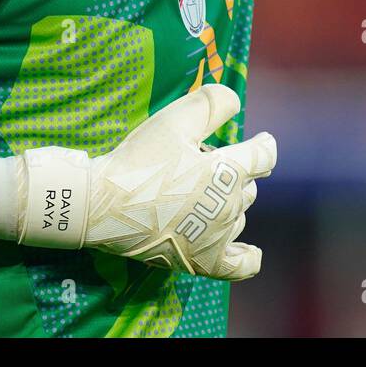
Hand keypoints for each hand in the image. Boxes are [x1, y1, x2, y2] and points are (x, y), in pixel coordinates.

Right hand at [3, 84, 276, 280]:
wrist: (102, 205)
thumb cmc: (139, 160)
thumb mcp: (175, 120)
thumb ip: (212, 103)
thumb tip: (236, 100)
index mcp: (228, 172)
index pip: (262, 157)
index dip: (263, 146)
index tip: (262, 141)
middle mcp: (229, 207)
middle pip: (248, 187)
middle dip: (232, 173)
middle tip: (198, 165)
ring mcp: (217, 238)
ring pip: (239, 216)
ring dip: (229, 203)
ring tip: (199, 195)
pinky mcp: (202, 262)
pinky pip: (240, 266)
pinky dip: (247, 257)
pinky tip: (249, 251)